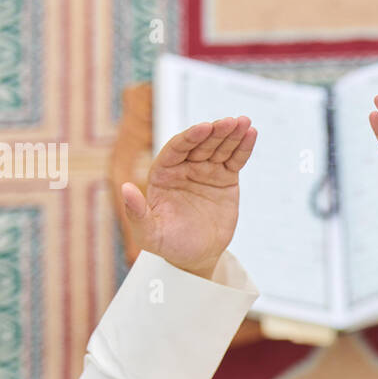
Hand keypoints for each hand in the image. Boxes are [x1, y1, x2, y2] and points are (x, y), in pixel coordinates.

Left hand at [121, 116, 256, 278]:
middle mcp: (184, 167)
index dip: (190, 137)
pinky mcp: (225, 179)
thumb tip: (126, 189)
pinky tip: (251, 134)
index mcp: (163, 173)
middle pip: (201, 144)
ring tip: (245, 122)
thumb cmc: (167, 243)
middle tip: (230, 122)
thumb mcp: (148, 233)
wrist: (195, 256)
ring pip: (219, 147)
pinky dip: (243, 147)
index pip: (176, 149)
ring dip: (232, 134)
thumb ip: (136, 212)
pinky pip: (235, 160)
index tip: (205, 127)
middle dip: (215, 131)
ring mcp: (206, 171)